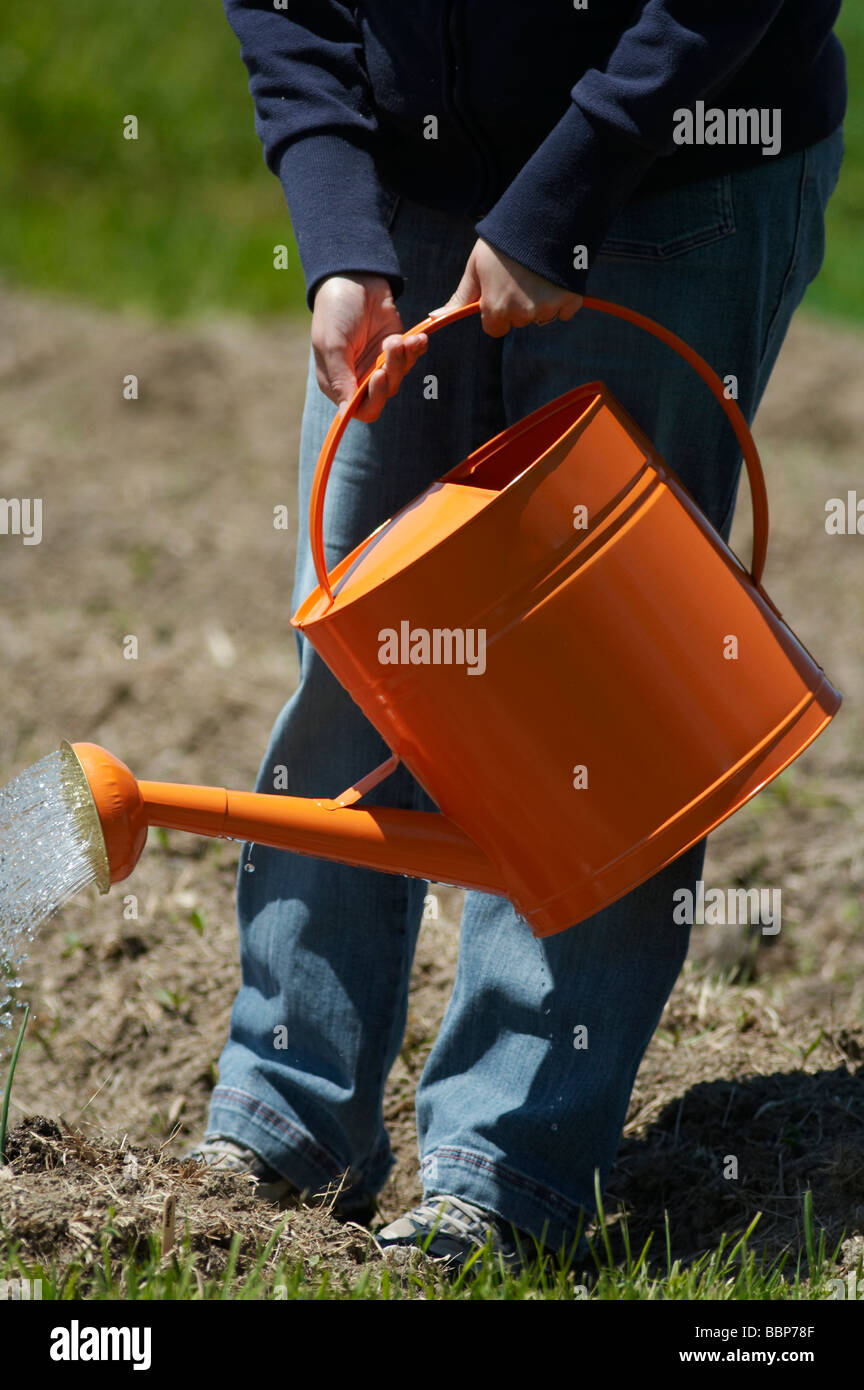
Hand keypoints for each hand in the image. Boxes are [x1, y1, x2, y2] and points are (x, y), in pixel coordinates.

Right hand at [311, 273, 427, 422]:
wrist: (354, 277)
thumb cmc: (335, 310)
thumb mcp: (332, 344)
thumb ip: (340, 379)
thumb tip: (345, 414)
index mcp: (338, 381)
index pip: (360, 409)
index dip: (373, 398)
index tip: (379, 375)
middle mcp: (358, 377)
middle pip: (384, 395)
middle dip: (391, 372)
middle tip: (392, 347)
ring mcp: (378, 363)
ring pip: (399, 377)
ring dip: (402, 358)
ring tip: (397, 337)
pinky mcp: (395, 349)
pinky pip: (411, 359)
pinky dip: (415, 350)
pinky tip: (415, 337)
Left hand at [430, 238, 581, 337]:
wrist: (543, 215)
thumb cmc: (502, 241)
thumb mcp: (476, 266)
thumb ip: (461, 296)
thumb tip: (436, 317)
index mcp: (497, 308)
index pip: (495, 328)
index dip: (496, 310)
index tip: (500, 291)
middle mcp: (523, 313)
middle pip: (519, 321)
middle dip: (518, 304)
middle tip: (520, 274)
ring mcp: (549, 308)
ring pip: (542, 316)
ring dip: (541, 301)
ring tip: (537, 272)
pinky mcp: (571, 300)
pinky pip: (565, 311)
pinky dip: (562, 298)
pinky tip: (554, 276)